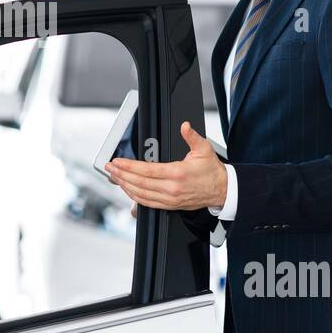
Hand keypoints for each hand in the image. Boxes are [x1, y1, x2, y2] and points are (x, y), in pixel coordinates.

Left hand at [105, 121, 226, 211]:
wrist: (222, 190)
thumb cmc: (212, 171)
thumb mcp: (204, 149)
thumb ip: (192, 136)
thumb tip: (184, 126)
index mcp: (177, 174)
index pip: (146, 170)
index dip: (129, 166)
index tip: (117, 161)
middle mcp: (171, 189)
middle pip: (139, 183)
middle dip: (121, 175)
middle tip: (109, 168)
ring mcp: (170, 199)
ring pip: (140, 194)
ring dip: (125, 186)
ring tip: (114, 177)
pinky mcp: (170, 206)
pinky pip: (147, 203)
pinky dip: (134, 196)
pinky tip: (127, 189)